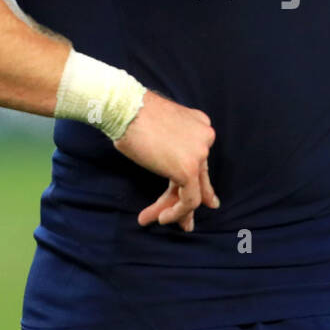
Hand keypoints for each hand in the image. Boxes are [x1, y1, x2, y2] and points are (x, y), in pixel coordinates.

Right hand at [112, 90, 218, 232]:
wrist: (124, 107)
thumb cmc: (131, 114)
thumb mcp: (158, 129)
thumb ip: (170, 147)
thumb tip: (172, 170)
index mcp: (199, 125)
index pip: (196, 160)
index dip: (185, 181)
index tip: (179, 195)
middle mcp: (205, 138)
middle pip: (198, 177)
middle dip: (189, 201)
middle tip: (186, 222)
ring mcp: (200, 153)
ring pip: (193, 191)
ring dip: (175, 210)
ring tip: (159, 221)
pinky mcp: (189, 168)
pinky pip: (189, 199)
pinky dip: (177, 212)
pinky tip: (161, 218)